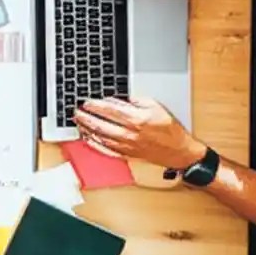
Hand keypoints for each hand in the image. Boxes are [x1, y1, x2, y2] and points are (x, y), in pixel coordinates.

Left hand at [74, 97, 206, 169]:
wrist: (179, 151)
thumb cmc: (170, 129)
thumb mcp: (156, 107)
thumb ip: (135, 101)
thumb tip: (117, 99)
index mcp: (137, 119)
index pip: (110, 110)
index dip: (95, 105)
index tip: (86, 102)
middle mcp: (129, 134)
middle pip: (101, 124)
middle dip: (86, 117)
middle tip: (76, 112)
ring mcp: (126, 146)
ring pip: (100, 137)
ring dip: (86, 129)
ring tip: (78, 122)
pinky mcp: (126, 155)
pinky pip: (106, 150)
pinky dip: (94, 144)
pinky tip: (87, 138)